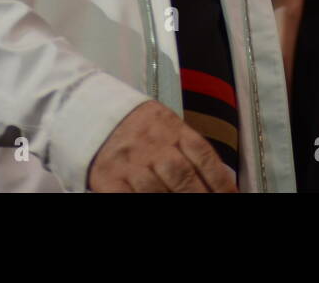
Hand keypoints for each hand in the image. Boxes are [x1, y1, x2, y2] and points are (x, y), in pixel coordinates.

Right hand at [87, 100, 237, 191]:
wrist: (86, 111)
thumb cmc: (135, 125)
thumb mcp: (164, 123)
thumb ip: (188, 147)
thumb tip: (221, 179)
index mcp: (170, 127)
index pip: (202, 155)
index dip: (220, 181)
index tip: (231, 197)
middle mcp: (150, 143)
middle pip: (182, 175)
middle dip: (199, 196)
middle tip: (210, 205)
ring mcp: (128, 163)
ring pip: (155, 190)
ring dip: (173, 201)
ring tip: (186, 207)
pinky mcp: (108, 180)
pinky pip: (128, 197)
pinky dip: (142, 202)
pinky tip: (152, 204)